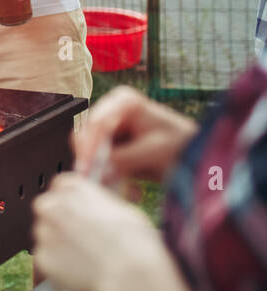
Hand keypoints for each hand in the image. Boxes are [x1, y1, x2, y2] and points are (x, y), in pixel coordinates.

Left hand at [33, 173, 201, 290]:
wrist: (134, 276)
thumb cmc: (138, 242)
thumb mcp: (124, 207)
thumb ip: (102, 199)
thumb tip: (100, 193)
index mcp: (70, 188)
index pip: (62, 185)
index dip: (76, 200)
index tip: (86, 212)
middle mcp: (50, 207)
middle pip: (50, 209)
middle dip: (64, 221)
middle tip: (89, 238)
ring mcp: (43, 234)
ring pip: (47, 236)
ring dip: (62, 244)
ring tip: (92, 258)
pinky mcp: (42, 261)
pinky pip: (49, 261)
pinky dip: (62, 266)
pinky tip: (85, 271)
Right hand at [74, 85, 197, 183]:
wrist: (203, 157)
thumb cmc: (184, 146)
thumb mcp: (152, 151)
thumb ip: (122, 158)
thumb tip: (96, 168)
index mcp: (123, 101)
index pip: (95, 123)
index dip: (89, 147)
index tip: (87, 168)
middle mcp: (113, 111)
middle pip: (89, 137)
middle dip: (96, 162)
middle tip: (101, 182)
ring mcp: (114, 129)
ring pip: (93, 153)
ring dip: (107, 174)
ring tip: (129, 190)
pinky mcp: (116, 147)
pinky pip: (103, 163)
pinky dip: (115, 177)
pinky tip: (133, 189)